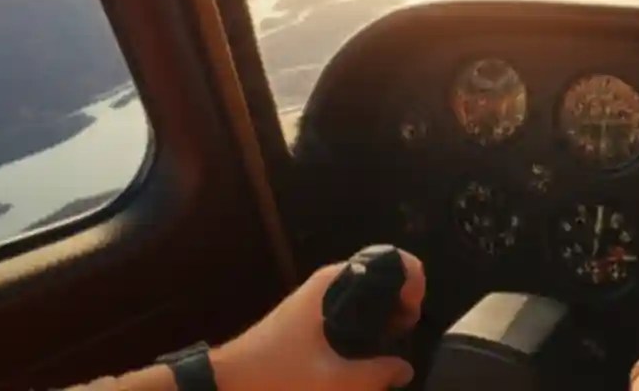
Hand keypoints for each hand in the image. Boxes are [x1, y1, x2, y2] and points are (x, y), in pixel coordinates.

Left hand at [211, 250, 425, 390]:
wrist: (226, 382)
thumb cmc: (276, 375)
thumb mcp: (331, 382)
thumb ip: (375, 375)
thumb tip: (405, 369)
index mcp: (335, 283)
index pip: (389, 259)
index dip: (412, 281)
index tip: (411, 316)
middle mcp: (328, 281)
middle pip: (381, 273)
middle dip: (402, 299)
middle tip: (403, 333)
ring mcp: (317, 296)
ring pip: (367, 291)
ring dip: (385, 310)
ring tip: (390, 342)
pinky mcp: (310, 313)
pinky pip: (351, 305)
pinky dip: (368, 319)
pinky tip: (367, 348)